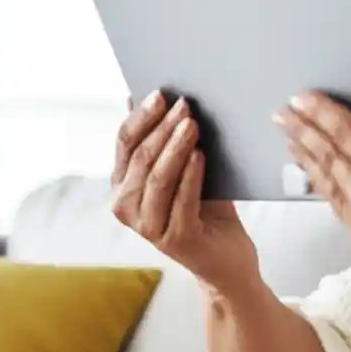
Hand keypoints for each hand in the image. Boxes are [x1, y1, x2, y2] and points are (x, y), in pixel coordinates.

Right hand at [112, 91, 261, 299]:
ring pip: (158, 178)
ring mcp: (148, 227)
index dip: (141, 116)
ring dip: (175, 147)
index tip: (161, 93)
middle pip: (140, 158)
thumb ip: (167, 140)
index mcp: (123, 185)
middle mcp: (126, 207)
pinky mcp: (175, 240)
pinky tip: (201, 155)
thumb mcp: (186, 169)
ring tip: (192, 124)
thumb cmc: (206, 207)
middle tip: (183, 104)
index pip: (124, 143)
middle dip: (162, 127)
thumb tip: (153, 96)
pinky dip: (191, 176)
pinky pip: (181, 201)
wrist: (227, 258)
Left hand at [274, 76, 350, 313]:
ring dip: (310, 164)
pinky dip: (330, 195)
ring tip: (291, 144)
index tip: (301, 99)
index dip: (323, 114)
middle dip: (304, 135)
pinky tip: (323, 185)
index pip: (348, 135)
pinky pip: (345, 218)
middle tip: (281, 115)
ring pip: (332, 192)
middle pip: (331, 161)